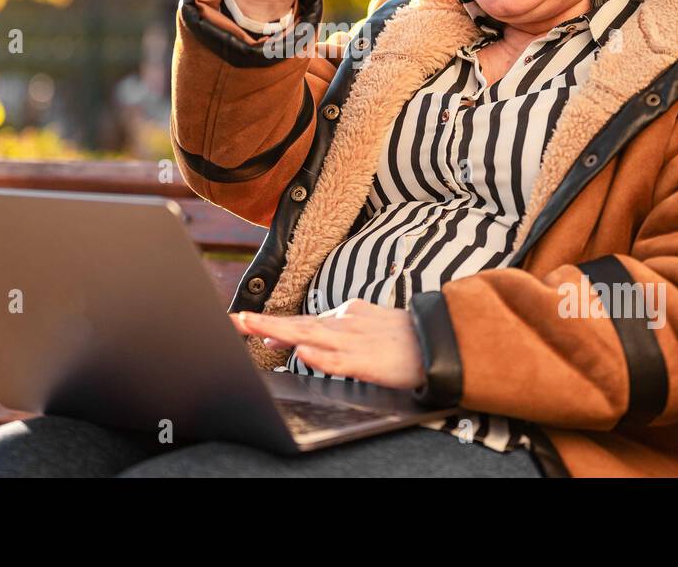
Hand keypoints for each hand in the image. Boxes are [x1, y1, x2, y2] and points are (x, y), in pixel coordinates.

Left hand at [230, 299, 425, 390]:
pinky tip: (301, 354)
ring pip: (310, 336)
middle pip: (297, 324)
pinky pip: (339, 360)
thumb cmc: (407, 337)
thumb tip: (305, 343)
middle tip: (235, 321)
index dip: (273, 323)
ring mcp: (354, 341)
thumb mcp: (371, 324)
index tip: (246, 322)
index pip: (303, 321)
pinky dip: (319, 356)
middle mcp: (345, 323)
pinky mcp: (367, 361)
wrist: (441, 340)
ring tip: (252, 328)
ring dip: (279, 331)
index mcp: (347, 316)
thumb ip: (339, 330)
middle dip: (264, 323)